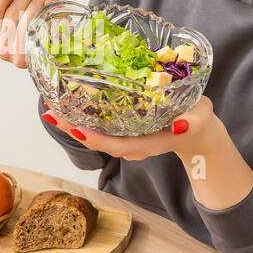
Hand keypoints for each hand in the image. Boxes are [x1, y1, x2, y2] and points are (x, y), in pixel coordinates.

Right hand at [0, 0, 56, 67]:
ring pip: (29, 23)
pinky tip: (54, 2)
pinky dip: (51, 14)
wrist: (48, 53)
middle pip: (13, 14)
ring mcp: (20, 57)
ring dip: (39, 1)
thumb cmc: (29, 28)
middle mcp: (3, 48)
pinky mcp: (38, 58)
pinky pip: (45, 32)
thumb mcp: (18, 8)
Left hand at [40, 96, 221, 163]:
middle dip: (75, 130)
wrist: (198, 134)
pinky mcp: (126, 132)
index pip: (119, 145)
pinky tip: (70, 107)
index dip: (97, 140)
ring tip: (53, 110)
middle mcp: (134, 145)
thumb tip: (182, 124)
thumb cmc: (198, 122)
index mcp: (149, 143)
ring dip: (74, 125)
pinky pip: (102, 129)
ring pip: (97, 136)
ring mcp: (128, 140)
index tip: (76, 129)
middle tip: (51, 114)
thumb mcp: (201, 118)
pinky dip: (84, 120)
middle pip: (100, 142)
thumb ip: (194, 121)